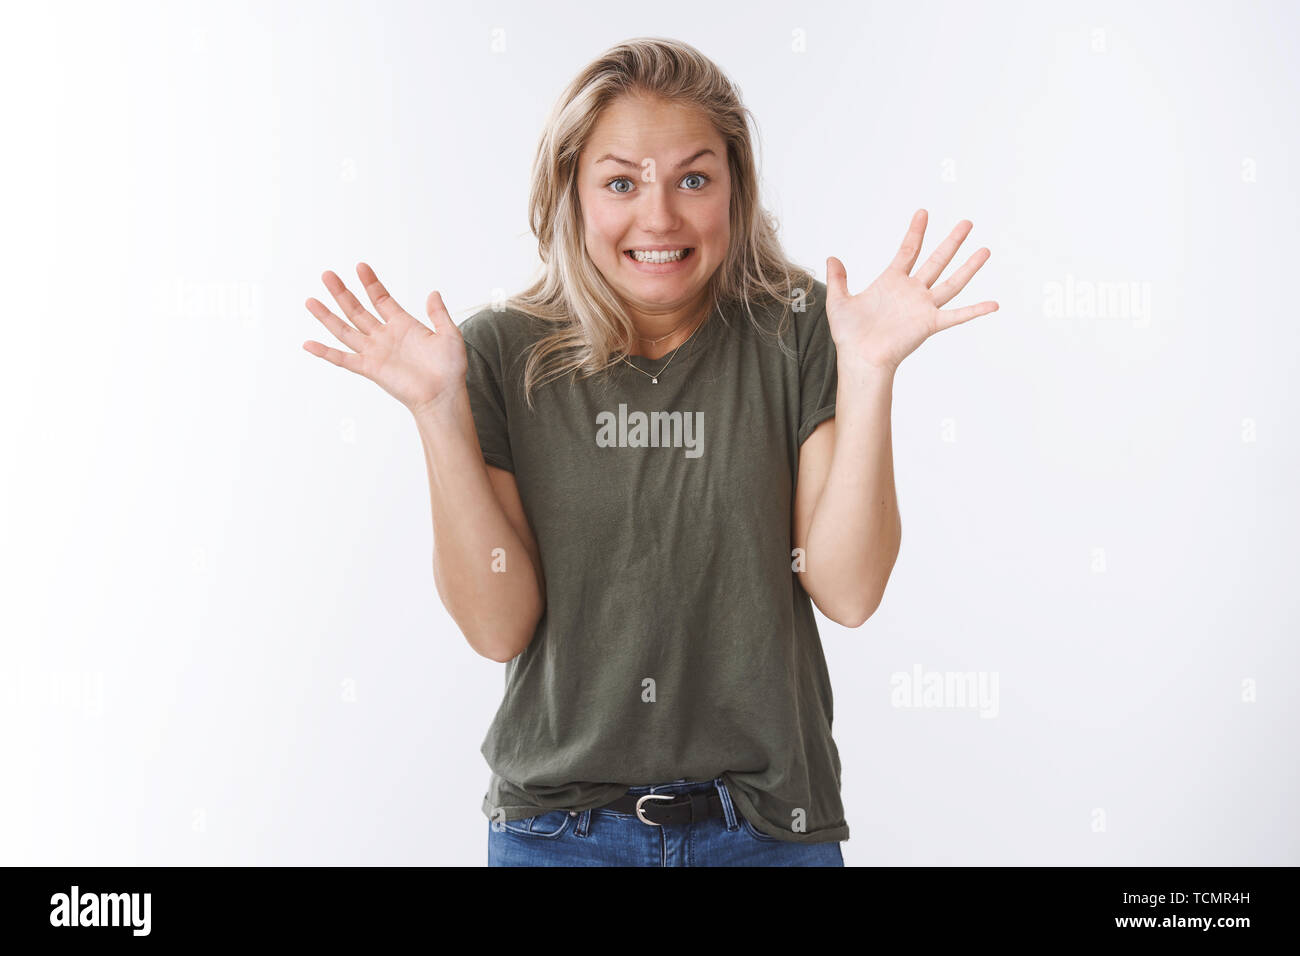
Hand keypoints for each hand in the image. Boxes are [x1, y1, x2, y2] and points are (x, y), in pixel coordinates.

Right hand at [303, 263, 466, 412]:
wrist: (444, 395)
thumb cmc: (449, 369)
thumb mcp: (449, 335)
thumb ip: (438, 314)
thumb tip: (433, 293)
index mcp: (403, 325)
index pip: (381, 299)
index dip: (370, 283)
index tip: (360, 266)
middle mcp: (385, 337)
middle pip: (357, 310)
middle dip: (342, 293)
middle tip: (327, 275)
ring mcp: (375, 352)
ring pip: (345, 330)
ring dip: (327, 316)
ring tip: (311, 300)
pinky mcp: (370, 369)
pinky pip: (343, 359)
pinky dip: (325, 352)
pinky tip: (308, 344)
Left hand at [826, 209, 998, 372]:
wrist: (859, 359)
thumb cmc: (849, 335)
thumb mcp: (839, 302)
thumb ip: (839, 279)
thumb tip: (831, 258)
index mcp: (891, 282)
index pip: (908, 250)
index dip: (916, 231)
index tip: (923, 212)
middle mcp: (911, 292)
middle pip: (937, 260)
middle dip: (952, 241)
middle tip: (967, 222)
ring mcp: (923, 307)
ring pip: (952, 282)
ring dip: (969, 267)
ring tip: (985, 250)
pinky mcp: (929, 324)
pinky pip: (957, 316)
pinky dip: (975, 311)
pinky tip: (994, 304)